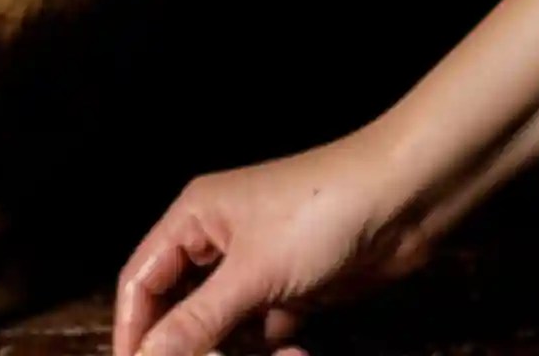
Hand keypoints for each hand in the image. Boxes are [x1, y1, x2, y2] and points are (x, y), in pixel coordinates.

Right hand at [112, 132, 430, 355]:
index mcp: (194, 218)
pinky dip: (270, 345)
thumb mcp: (254, 273)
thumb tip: (147, 355)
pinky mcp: (292, 285)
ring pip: (222, 323)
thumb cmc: (322, 214)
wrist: (406, 199)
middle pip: (178, 305)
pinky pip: (261, 328)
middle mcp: (217, 239)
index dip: (132, 328)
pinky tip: (294, 349)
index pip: (141, 279)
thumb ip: (196, 320)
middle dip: (187, 342)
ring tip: (274, 351)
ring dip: (233, 347)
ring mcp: (256, 264)